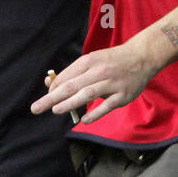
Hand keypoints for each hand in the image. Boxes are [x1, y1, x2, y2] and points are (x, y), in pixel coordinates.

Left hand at [31, 38, 160, 123]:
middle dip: (51, 98)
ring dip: (70, 103)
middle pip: (71, 86)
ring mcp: (111, 83)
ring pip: (87, 94)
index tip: (46, 97)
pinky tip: (84, 120)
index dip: (53, 88)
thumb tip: (52, 86)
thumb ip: (75, 73)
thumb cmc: (112, 61)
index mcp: (89, 61)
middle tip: (35, 108)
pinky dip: (95, 113)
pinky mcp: (122, 95)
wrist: (142, 56)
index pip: (66, 76)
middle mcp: (99, 71)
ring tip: (55, 110)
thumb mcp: (93, 60)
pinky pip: (107, 106)